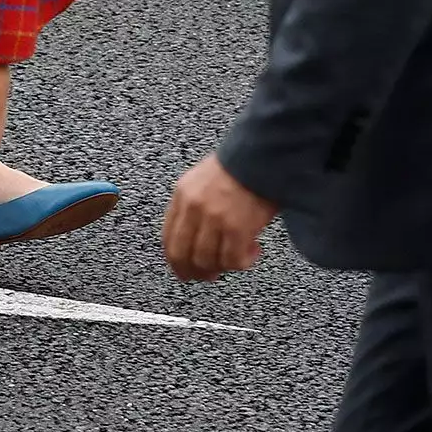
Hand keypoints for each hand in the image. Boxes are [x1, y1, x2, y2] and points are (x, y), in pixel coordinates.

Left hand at [162, 154, 278, 281]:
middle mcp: (193, 208)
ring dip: (222, 267)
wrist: (264, 155)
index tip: (184, 272)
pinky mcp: (237, 228)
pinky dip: (242, 263)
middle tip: (209, 276)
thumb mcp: (202, 181)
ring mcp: (214, 219)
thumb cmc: (240, 166)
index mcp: (182, 194)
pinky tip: (253, 251)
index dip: (176, 262)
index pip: (168, 238)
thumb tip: (193, 240)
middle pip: (182, 255)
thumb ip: (193, 207)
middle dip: (194, 272)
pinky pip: (232, 260)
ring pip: (207, 261)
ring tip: (237, 257)